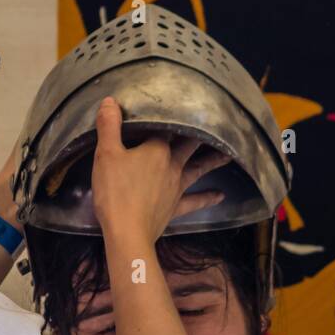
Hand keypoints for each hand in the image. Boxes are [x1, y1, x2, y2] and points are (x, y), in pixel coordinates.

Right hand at [91, 96, 228, 244]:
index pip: (166, 127)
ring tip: (228, 154)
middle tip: (218, 125)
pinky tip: (221, 196)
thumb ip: (109, 126)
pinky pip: (195, 202)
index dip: (170, 117)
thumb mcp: (106, 155)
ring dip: (212, 161)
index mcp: (157, 149)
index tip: (179, 107)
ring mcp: (177, 187)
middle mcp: (172, 165)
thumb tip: (110, 101)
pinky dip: (208, 198)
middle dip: (200, 135)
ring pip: (198, 169)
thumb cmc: (115, 192)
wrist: (127, 233)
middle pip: (189, 146)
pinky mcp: (176, 208)